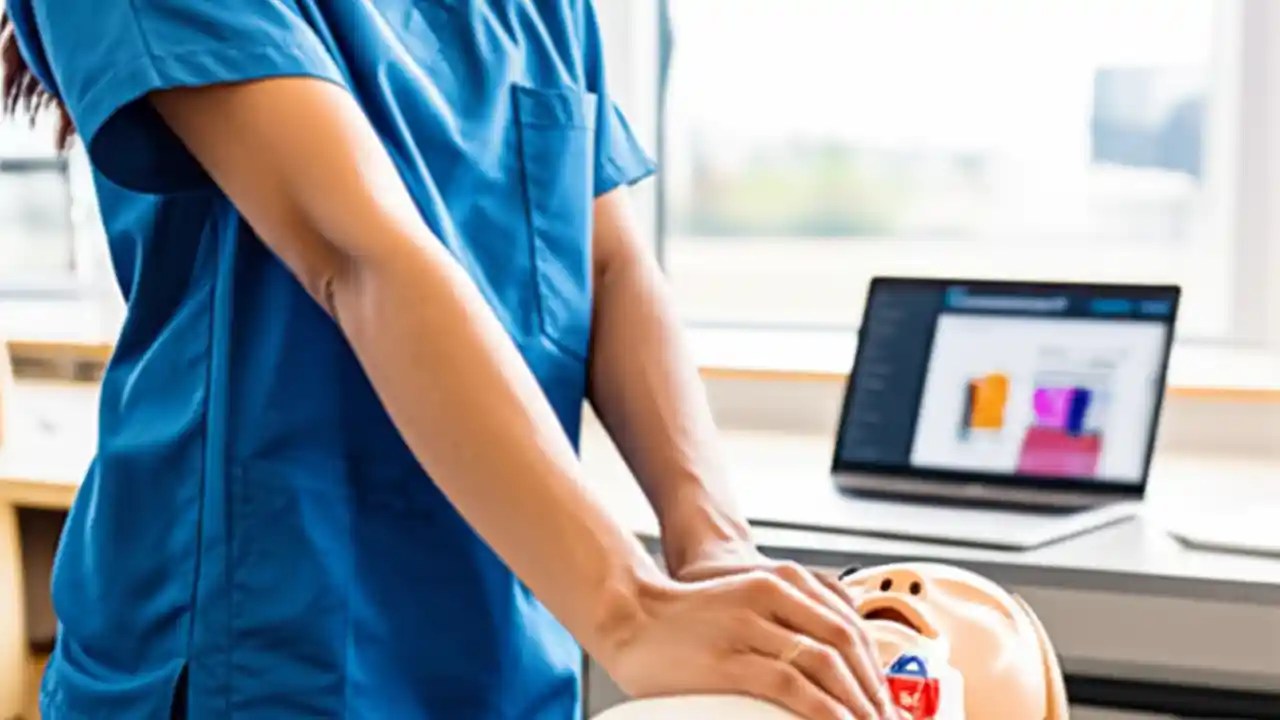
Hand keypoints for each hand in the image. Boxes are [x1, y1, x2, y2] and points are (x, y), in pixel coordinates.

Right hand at [597, 565, 898, 719]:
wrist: (628, 615)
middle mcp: (769, 597)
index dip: (875, 666)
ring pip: (825, 664)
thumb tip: (830, 669)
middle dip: (875, 690)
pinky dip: (824, 709)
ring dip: (858, 703)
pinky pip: (792, 685)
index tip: (888, 700)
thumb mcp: (745, 606)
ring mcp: (749, 627)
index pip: (847, 625)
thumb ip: (784, 622)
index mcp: (778, 583)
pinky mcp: (730, 659)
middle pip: (845, 644)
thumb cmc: (686, 621)